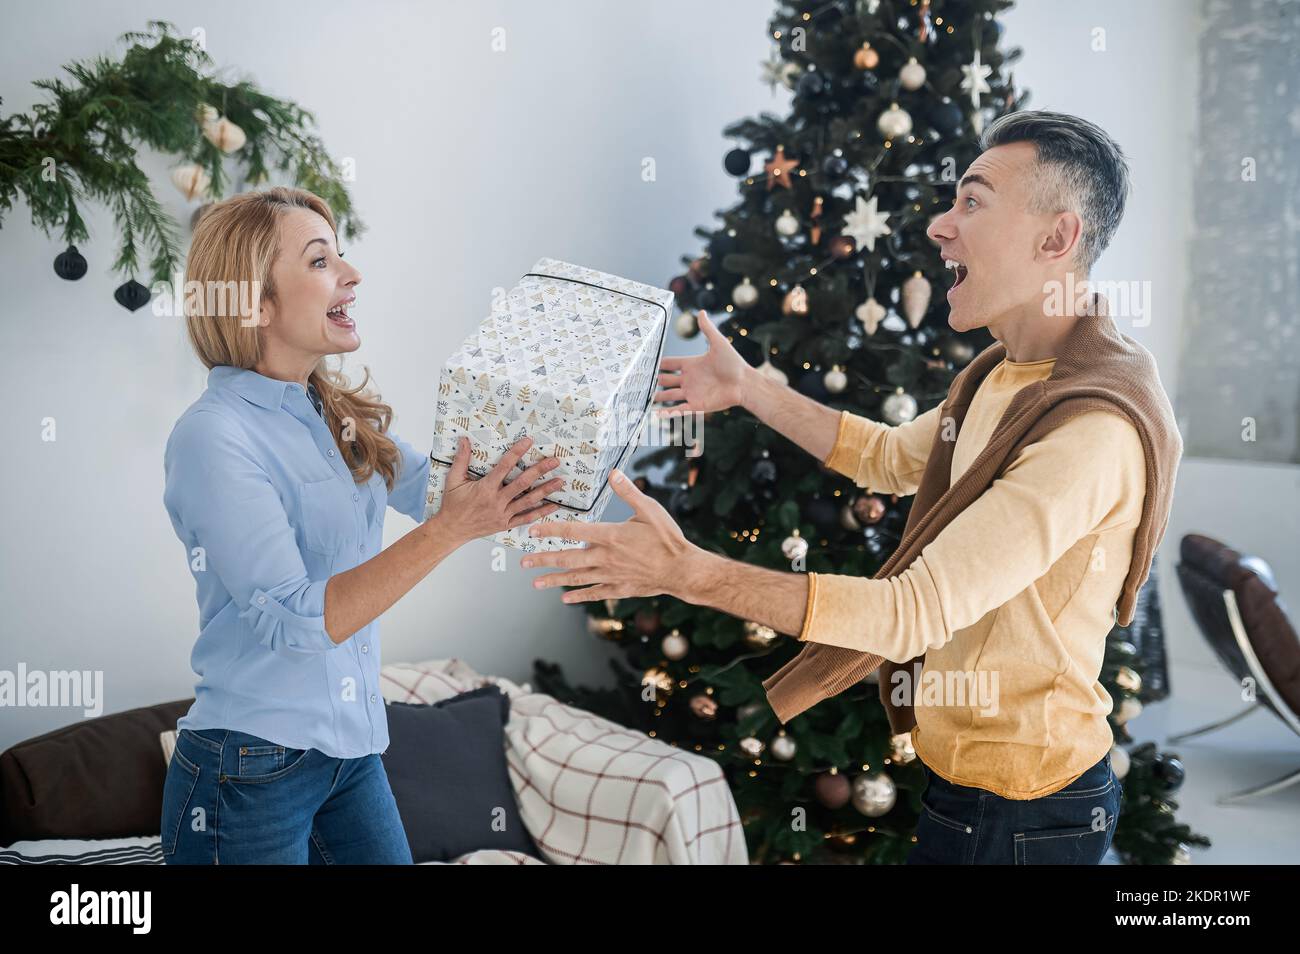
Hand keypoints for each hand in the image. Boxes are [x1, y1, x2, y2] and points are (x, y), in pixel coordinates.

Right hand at [437, 435, 563, 543]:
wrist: (451, 530)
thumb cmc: (452, 505)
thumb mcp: (453, 480)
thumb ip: (461, 460)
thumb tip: (464, 440)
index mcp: (485, 488)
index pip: (505, 466)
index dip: (517, 452)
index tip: (529, 441)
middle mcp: (496, 501)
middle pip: (522, 483)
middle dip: (540, 470)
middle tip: (554, 461)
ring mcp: (503, 514)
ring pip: (528, 501)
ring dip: (546, 490)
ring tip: (560, 481)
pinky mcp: (506, 525)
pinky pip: (526, 518)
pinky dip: (541, 512)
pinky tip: (553, 505)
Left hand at [519, 468, 696, 601]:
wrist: (682, 570)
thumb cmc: (667, 538)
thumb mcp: (649, 509)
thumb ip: (628, 492)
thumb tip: (613, 472)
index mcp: (610, 536)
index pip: (573, 531)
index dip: (550, 529)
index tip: (531, 530)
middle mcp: (605, 558)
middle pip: (568, 558)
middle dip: (543, 559)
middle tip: (524, 561)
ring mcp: (611, 575)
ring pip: (577, 578)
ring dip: (554, 580)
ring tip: (536, 582)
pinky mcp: (619, 589)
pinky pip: (594, 593)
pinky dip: (579, 596)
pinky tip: (565, 598)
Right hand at [654, 310, 752, 416]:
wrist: (744, 383)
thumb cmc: (733, 363)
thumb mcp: (718, 343)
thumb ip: (707, 329)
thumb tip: (701, 312)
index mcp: (692, 365)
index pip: (671, 364)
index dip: (660, 364)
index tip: (647, 363)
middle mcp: (690, 379)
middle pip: (667, 381)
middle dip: (655, 381)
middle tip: (640, 382)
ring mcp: (692, 393)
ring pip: (670, 396)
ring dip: (658, 398)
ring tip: (645, 399)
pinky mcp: (697, 405)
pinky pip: (679, 410)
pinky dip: (667, 413)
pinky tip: (656, 414)